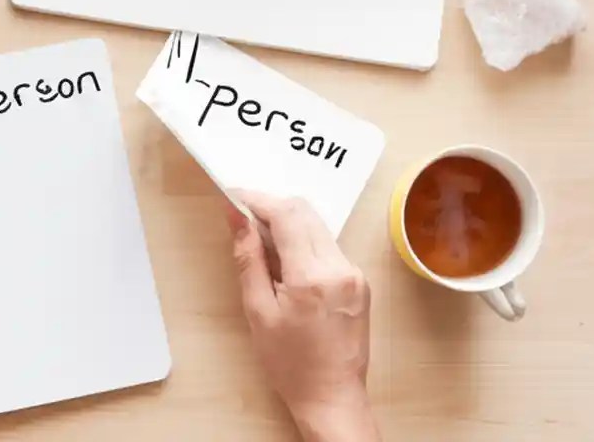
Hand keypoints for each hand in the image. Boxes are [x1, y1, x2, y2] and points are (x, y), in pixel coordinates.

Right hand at [224, 191, 378, 441]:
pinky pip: (328, 246)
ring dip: (287, 225)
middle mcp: (341, 268)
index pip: (286, 214)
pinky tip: (286, 265)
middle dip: (271, 207)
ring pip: (317, 227)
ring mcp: (355, 273)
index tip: (233, 196)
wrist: (331, 396)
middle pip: (305, 212)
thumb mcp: (258, 310)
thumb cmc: (290, 363)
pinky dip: (303, 243)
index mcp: (313, 276)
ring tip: (262, 247)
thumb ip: (248, 258)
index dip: (257, 199)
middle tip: (243, 218)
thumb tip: (236, 217)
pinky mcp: (360, 281)